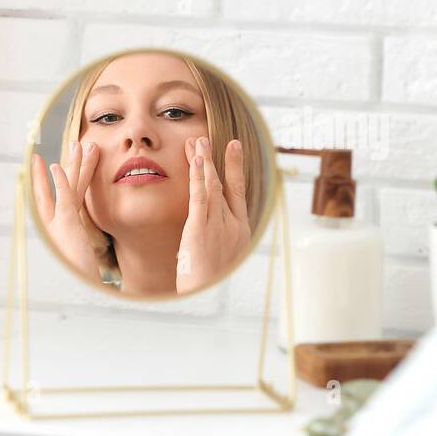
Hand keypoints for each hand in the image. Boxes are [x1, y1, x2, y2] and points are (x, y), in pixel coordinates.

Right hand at [30, 141, 100, 281]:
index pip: (54, 197)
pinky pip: (63, 197)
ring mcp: (58, 222)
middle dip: (69, 163)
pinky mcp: (66, 224)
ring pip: (66, 186)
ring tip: (79, 143)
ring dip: (73, 163)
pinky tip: (57, 166)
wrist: (74, 293)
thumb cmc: (79, 280)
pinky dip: (60, 181)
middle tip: (75, 142)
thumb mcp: (81, 261)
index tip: (51, 162)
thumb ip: (80, 250)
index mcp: (58, 228)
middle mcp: (54, 223)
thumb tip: (87, 249)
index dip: (55, 178)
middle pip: (61, 186)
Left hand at [176, 136, 250, 293]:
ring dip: (204, 161)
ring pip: (212, 186)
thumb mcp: (221, 258)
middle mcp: (233, 224)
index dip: (235, 168)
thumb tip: (209, 228)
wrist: (207, 298)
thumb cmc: (211, 283)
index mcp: (241, 231)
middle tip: (212, 138)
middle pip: (226, 184)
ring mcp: (218, 226)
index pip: (238, 191)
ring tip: (197, 142)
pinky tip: (195, 161)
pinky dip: (198, 177)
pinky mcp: (200, 230)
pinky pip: (200, 197)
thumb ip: (218, 237)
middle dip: (219, 158)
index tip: (233, 149)